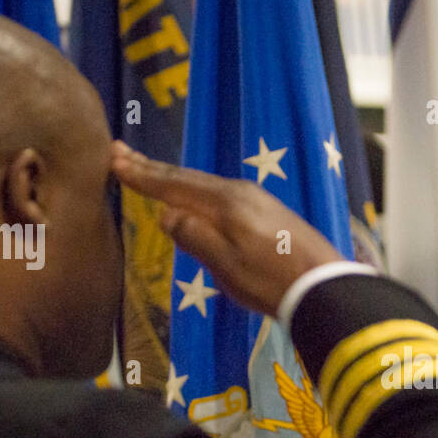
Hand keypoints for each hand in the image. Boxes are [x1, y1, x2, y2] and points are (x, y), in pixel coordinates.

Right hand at [109, 140, 343, 315]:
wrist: (324, 286)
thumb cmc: (271, 281)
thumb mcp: (225, 266)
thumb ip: (194, 237)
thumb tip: (165, 214)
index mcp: (224, 203)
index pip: (173, 185)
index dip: (142, 175)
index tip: (113, 160)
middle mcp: (239, 192)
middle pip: (187, 178)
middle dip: (152, 166)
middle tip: (120, 151)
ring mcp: (256, 199)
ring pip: (203, 183)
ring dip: (173, 176)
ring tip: (147, 169)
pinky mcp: (267, 211)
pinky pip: (219, 193)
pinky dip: (195, 189)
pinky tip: (190, 195)